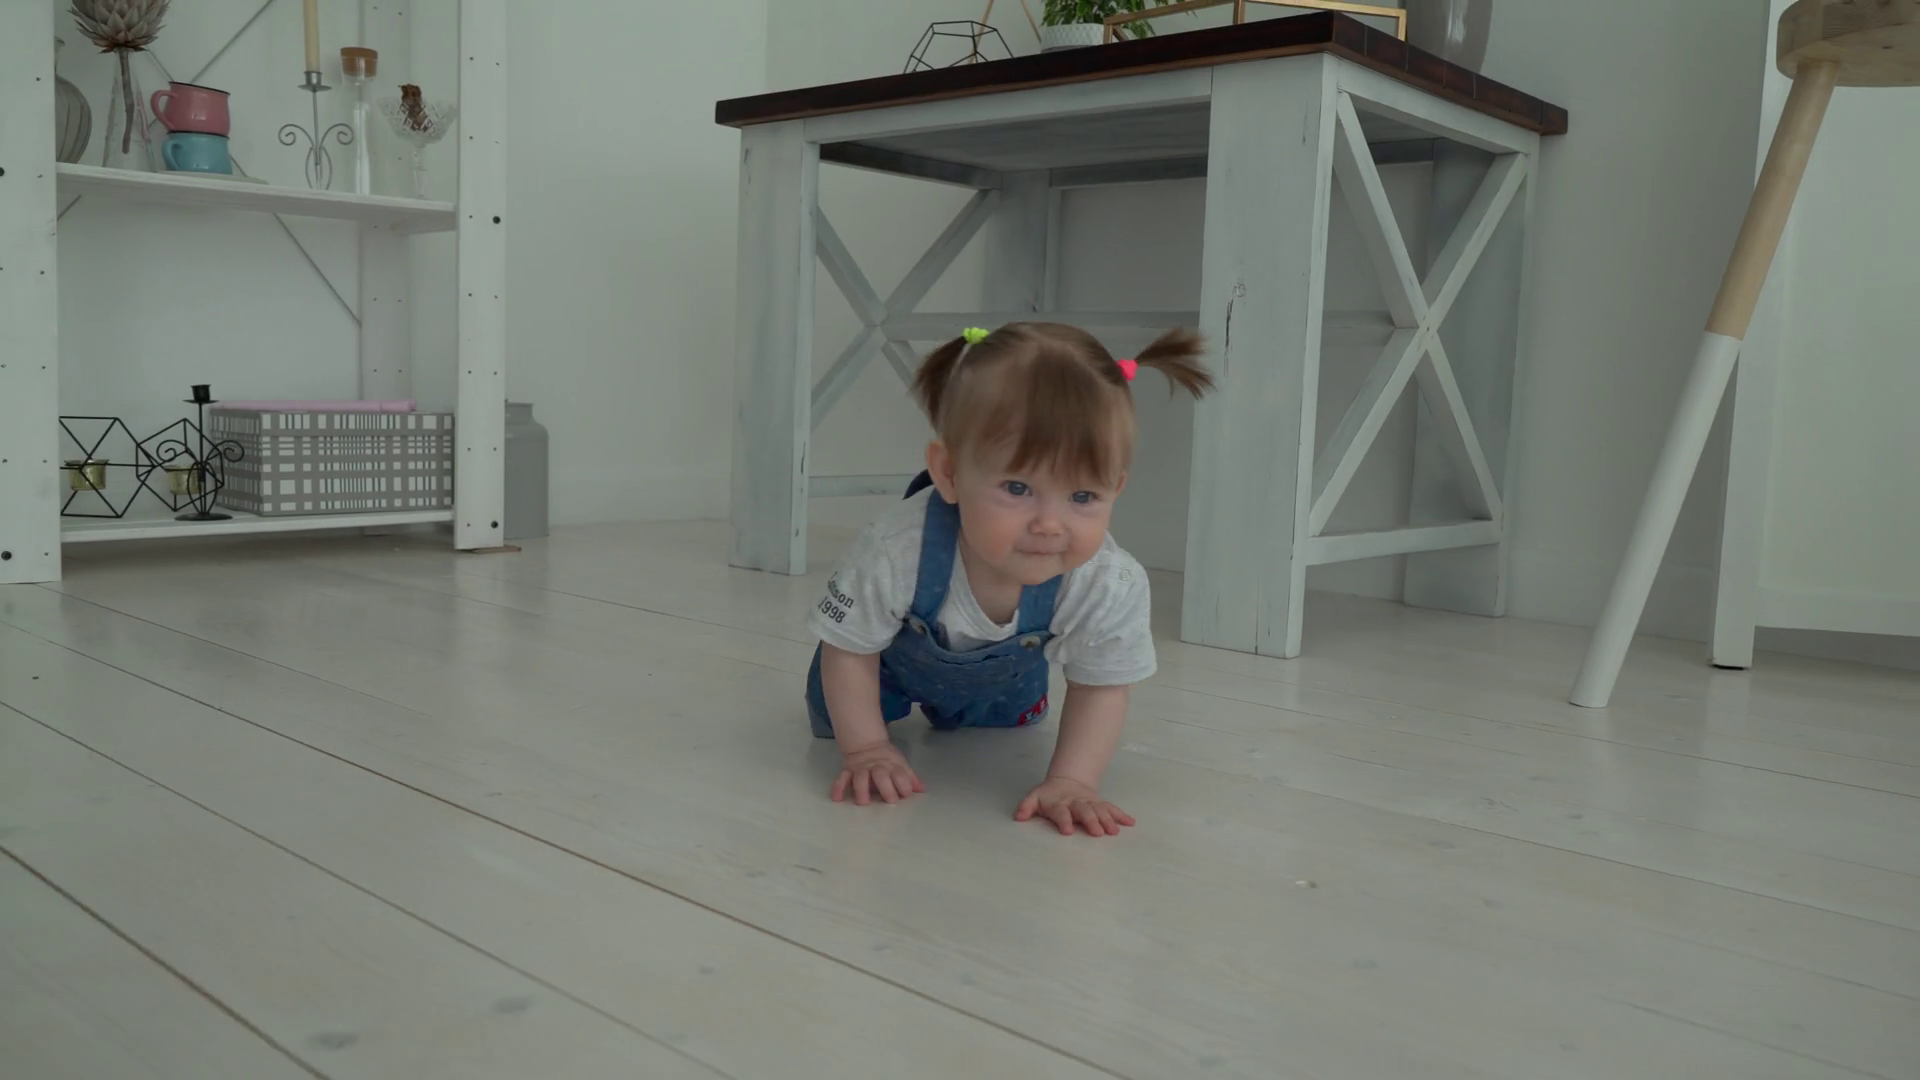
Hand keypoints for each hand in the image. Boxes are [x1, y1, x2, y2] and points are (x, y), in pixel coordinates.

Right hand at [831, 742, 924, 805]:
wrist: (866, 744)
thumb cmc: (887, 759)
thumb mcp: (901, 764)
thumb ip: (910, 778)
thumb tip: (921, 790)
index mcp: (891, 766)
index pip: (900, 774)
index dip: (904, 784)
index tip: (906, 794)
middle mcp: (876, 768)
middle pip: (881, 776)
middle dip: (886, 788)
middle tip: (890, 801)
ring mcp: (861, 769)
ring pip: (860, 778)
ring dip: (862, 790)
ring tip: (863, 803)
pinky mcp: (848, 771)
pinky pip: (842, 779)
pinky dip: (838, 788)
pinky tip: (836, 798)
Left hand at [1015, 776, 1134, 836]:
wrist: (1067, 781)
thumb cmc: (1049, 796)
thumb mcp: (1034, 798)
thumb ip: (1026, 807)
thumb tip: (1018, 817)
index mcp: (1060, 804)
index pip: (1061, 813)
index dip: (1064, 821)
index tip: (1068, 831)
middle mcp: (1077, 804)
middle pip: (1085, 811)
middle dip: (1091, 821)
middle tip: (1097, 833)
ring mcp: (1090, 803)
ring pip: (1100, 810)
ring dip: (1108, 820)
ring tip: (1114, 831)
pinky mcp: (1099, 804)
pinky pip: (1111, 808)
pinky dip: (1121, 815)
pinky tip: (1130, 822)